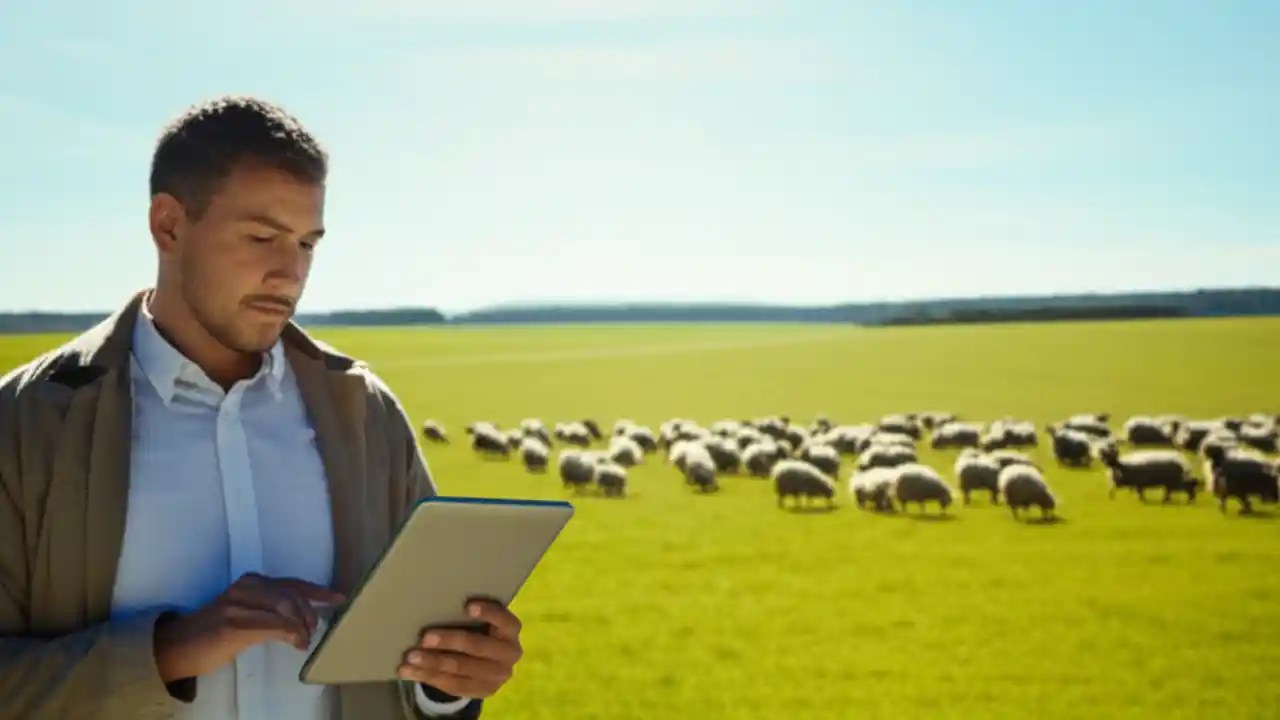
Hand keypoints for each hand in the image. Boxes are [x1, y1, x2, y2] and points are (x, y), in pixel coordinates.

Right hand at [153, 572, 345, 683]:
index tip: (339, 598)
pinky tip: (296, 643)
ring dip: (301, 626)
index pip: (293, 583)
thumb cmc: (214, 632)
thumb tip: (304, 620)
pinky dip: (290, 633)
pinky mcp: (232, 624)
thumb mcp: (248, 615)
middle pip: (292, 594)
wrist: (178, 645)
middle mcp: (246, 587)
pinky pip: (272, 625)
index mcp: (252, 581)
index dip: (319, 591)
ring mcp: (238, 604)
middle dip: (309, 613)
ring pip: (285, 607)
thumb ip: (272, 611)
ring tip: (304, 640)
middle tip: (313, 631)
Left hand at [398, 600, 523, 698]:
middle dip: (449, 641)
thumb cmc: (481, 630)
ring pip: (460, 669)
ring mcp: (497, 676)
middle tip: (424, 638)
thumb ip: (470, 614)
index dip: (488, 613)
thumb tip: (435, 601)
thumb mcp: (485, 621)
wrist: (491, 664)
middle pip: (477, 646)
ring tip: (410, 657)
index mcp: (511, 630)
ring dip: (432, 662)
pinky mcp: (482, 691)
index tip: (468, 606)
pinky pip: (452, 685)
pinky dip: (428, 676)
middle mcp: (509, 654)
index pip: (504, 620)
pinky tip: (410, 671)